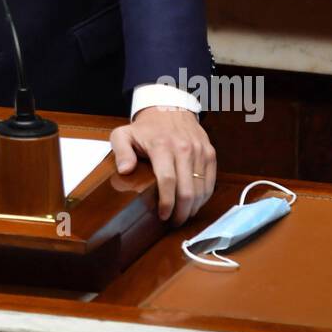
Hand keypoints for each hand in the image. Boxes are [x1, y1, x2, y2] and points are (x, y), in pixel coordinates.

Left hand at [110, 105, 216, 226]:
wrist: (170, 107)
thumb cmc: (146, 127)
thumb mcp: (124, 134)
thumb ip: (121, 152)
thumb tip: (124, 170)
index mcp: (162, 146)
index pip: (168, 181)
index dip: (166, 203)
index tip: (162, 216)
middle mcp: (184, 148)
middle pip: (187, 190)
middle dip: (181, 212)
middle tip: (173, 223)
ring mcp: (199, 151)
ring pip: (201, 189)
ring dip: (193, 208)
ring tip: (183, 216)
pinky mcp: (210, 153)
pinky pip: (210, 182)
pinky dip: (203, 198)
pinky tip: (193, 205)